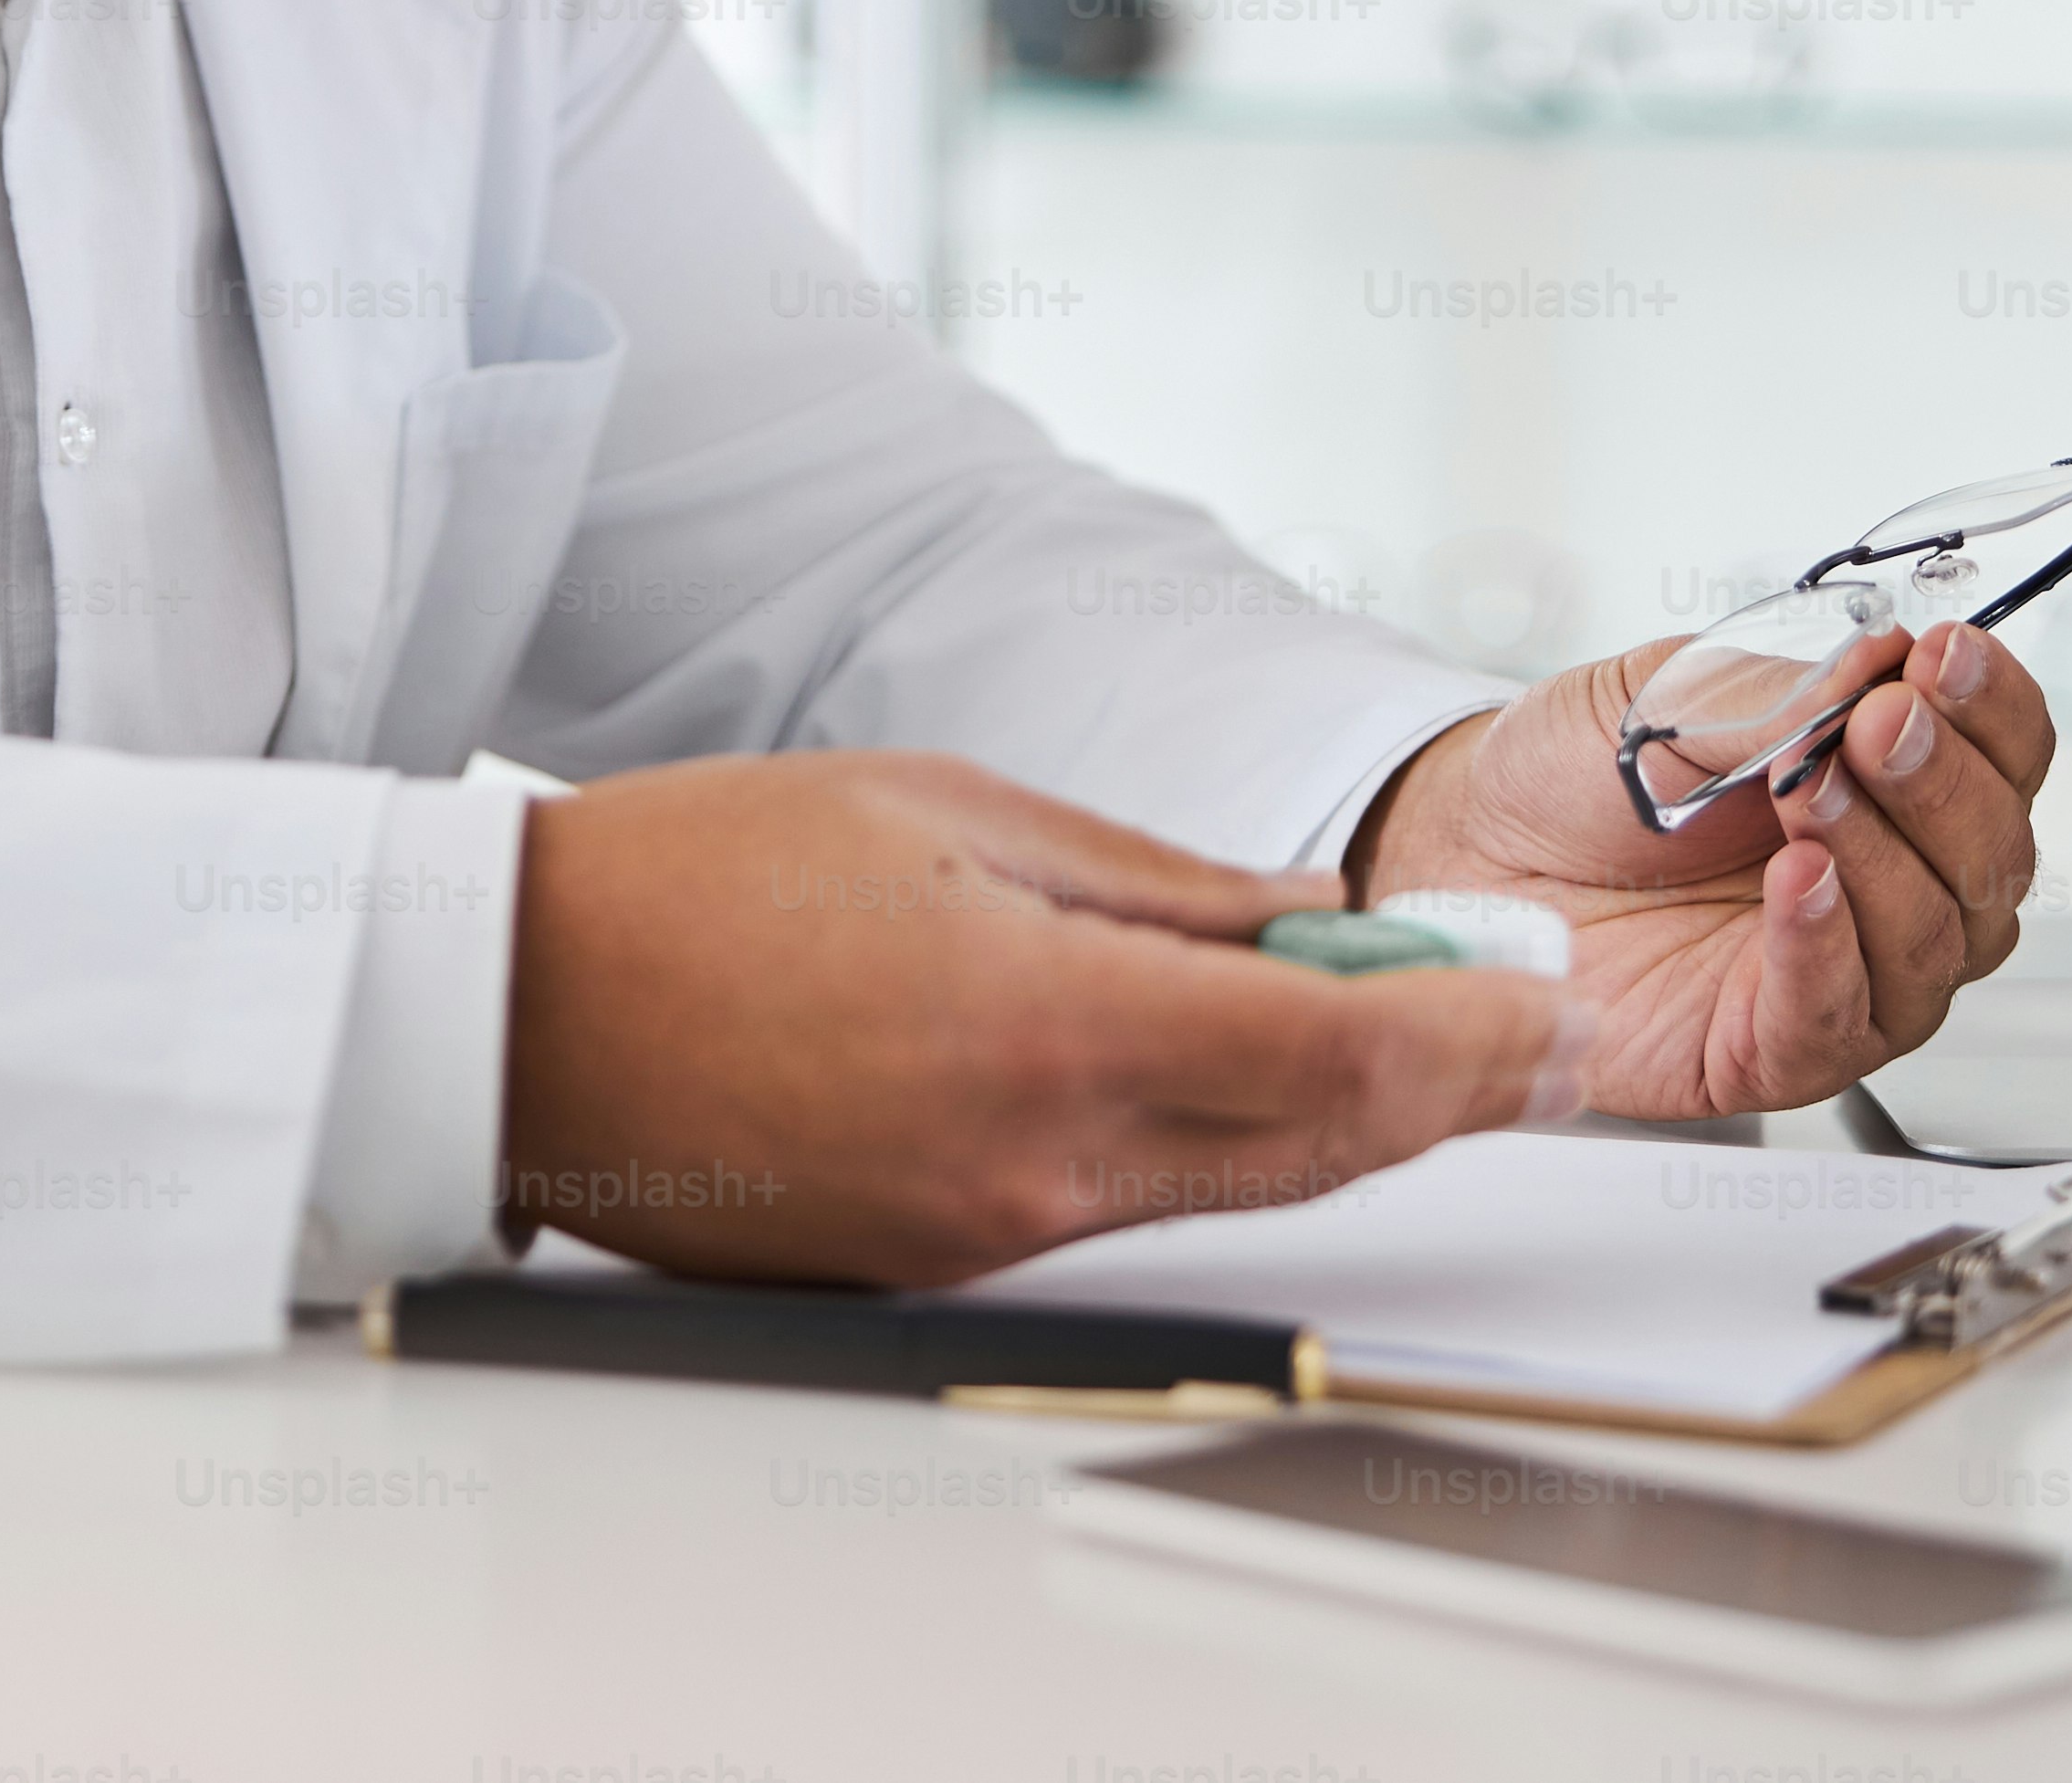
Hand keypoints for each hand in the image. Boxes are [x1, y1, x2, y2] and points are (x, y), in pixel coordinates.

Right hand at [499, 750, 1599, 1288]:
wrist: (515, 1016)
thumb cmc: (699, 880)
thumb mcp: (950, 810)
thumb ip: (1158, 883)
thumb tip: (1312, 918)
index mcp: (1045, 1030)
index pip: (1341, 1064)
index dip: (1482, 1043)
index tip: (1557, 1009)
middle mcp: (1034, 1166)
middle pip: (1319, 1151)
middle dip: (1451, 1090)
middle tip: (1540, 1032)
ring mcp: (989, 1235)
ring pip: (1235, 1186)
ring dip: (1336, 1113)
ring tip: (1409, 1025)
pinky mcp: (944, 1262)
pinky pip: (1130, 1206)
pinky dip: (1215, 1141)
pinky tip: (1237, 1065)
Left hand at [1339, 621, 2058, 1123]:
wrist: (1469, 850)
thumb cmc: (1576, 778)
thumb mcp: (1680, 696)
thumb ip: (1788, 690)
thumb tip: (1885, 660)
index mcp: (1885, 783)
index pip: (2004, 755)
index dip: (1994, 707)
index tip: (1946, 658)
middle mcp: (1888, 885)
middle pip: (1994, 855)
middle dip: (1944, 781)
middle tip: (1875, 726)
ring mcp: (1844, 972)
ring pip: (1939, 941)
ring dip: (1886, 858)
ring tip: (1806, 790)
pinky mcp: (1774, 1048)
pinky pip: (1841, 1016)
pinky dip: (1827, 946)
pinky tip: (1799, 883)